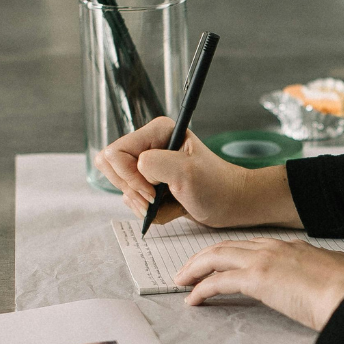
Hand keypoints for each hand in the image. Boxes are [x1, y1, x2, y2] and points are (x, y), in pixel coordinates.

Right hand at [93, 117, 301, 228]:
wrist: (232, 204)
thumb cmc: (216, 186)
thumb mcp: (186, 172)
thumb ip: (154, 164)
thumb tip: (135, 167)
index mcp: (156, 132)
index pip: (115, 153)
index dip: (129, 177)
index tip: (153, 192)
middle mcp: (149, 145)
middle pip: (111, 169)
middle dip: (132, 191)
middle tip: (156, 199)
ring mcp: (148, 166)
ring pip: (121, 188)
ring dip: (142, 204)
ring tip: (167, 203)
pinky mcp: (150, 184)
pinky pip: (132, 201)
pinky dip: (150, 212)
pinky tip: (171, 208)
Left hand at [174, 238, 343, 329]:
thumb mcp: (337, 276)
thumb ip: (325, 278)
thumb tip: (328, 285)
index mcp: (294, 247)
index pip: (252, 247)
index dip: (232, 255)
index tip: (220, 265)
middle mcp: (275, 248)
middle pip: (228, 247)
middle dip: (203, 258)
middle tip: (188, 271)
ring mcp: (265, 261)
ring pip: (217, 257)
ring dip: (195, 269)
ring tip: (182, 282)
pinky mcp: (257, 279)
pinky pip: (218, 281)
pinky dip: (201, 289)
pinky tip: (193, 300)